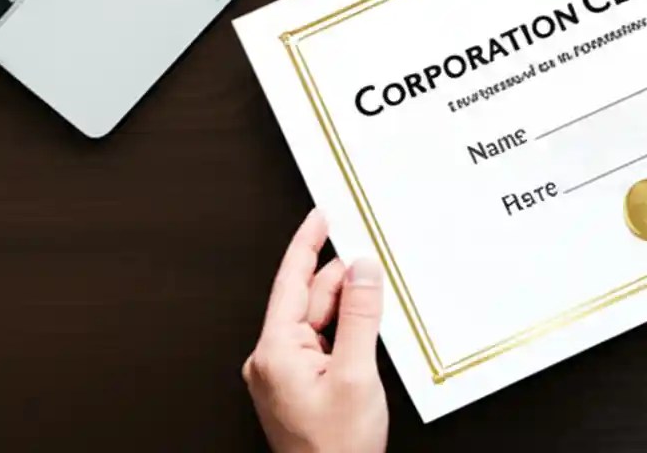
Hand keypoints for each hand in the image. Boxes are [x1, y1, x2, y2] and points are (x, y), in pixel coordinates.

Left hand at [243, 210, 388, 452]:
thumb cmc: (335, 448)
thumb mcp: (357, 374)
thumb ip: (361, 316)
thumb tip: (363, 270)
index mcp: (276, 351)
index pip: (291, 280)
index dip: (307, 243)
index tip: (320, 215)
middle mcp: (271, 359)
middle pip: (308, 300)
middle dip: (340, 279)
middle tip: (373, 261)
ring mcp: (282, 372)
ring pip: (316, 321)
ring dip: (345, 307)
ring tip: (374, 300)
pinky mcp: (296, 384)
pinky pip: (319, 342)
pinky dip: (342, 330)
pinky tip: (363, 329)